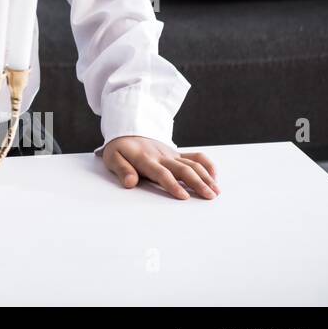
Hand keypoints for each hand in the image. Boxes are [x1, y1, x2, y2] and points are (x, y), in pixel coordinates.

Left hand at [102, 136, 219, 198]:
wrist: (127, 131)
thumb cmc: (120, 149)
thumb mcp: (112, 158)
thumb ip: (122, 170)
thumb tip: (130, 182)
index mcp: (145, 159)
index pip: (161, 173)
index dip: (172, 185)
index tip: (183, 196)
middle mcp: (162, 157)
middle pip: (183, 169)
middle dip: (197, 183)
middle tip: (209, 196)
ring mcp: (171, 155)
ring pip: (193, 164)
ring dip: (206, 177)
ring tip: (216, 192)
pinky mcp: (177, 154)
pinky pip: (196, 156)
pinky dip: (207, 164)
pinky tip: (214, 176)